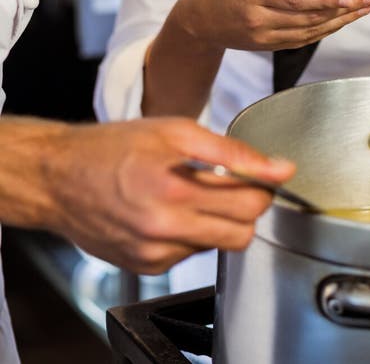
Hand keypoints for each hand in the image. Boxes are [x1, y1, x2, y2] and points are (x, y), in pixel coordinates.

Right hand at [44, 117, 294, 273]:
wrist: (58, 178)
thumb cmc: (112, 147)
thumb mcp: (175, 131)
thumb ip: (234, 151)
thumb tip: (281, 168)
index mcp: (176, 191)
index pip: (251, 204)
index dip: (262, 186)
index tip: (257, 173)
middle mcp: (165, 230)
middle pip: (241, 234)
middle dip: (246, 207)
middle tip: (231, 183)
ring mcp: (154, 254)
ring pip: (217, 245)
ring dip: (217, 220)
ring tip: (190, 191)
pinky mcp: (145, 267)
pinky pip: (189, 255)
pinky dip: (191, 233)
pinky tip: (170, 210)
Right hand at [178, 0, 369, 52]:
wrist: (199, 24)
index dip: (322, 0)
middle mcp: (261, 20)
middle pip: (309, 16)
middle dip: (344, 9)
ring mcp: (267, 36)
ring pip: (311, 30)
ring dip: (341, 21)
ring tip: (364, 8)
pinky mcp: (271, 45)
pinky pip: (304, 39)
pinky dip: (326, 30)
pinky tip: (343, 20)